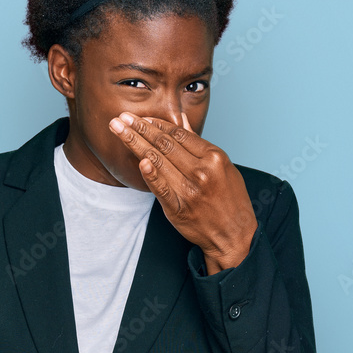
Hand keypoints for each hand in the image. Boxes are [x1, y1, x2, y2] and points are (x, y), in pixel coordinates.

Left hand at [109, 111, 257, 273]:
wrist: (235, 236)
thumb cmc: (230, 200)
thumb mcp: (223, 166)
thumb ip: (199, 143)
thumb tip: (181, 120)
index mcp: (214, 157)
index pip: (179, 134)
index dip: (156, 123)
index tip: (139, 116)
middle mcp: (202, 171)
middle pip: (164, 144)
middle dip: (139, 127)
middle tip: (121, 117)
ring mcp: (190, 190)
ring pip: (157, 160)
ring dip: (133, 142)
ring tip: (117, 128)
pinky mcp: (179, 209)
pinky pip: (160, 188)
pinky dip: (149, 175)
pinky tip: (139, 161)